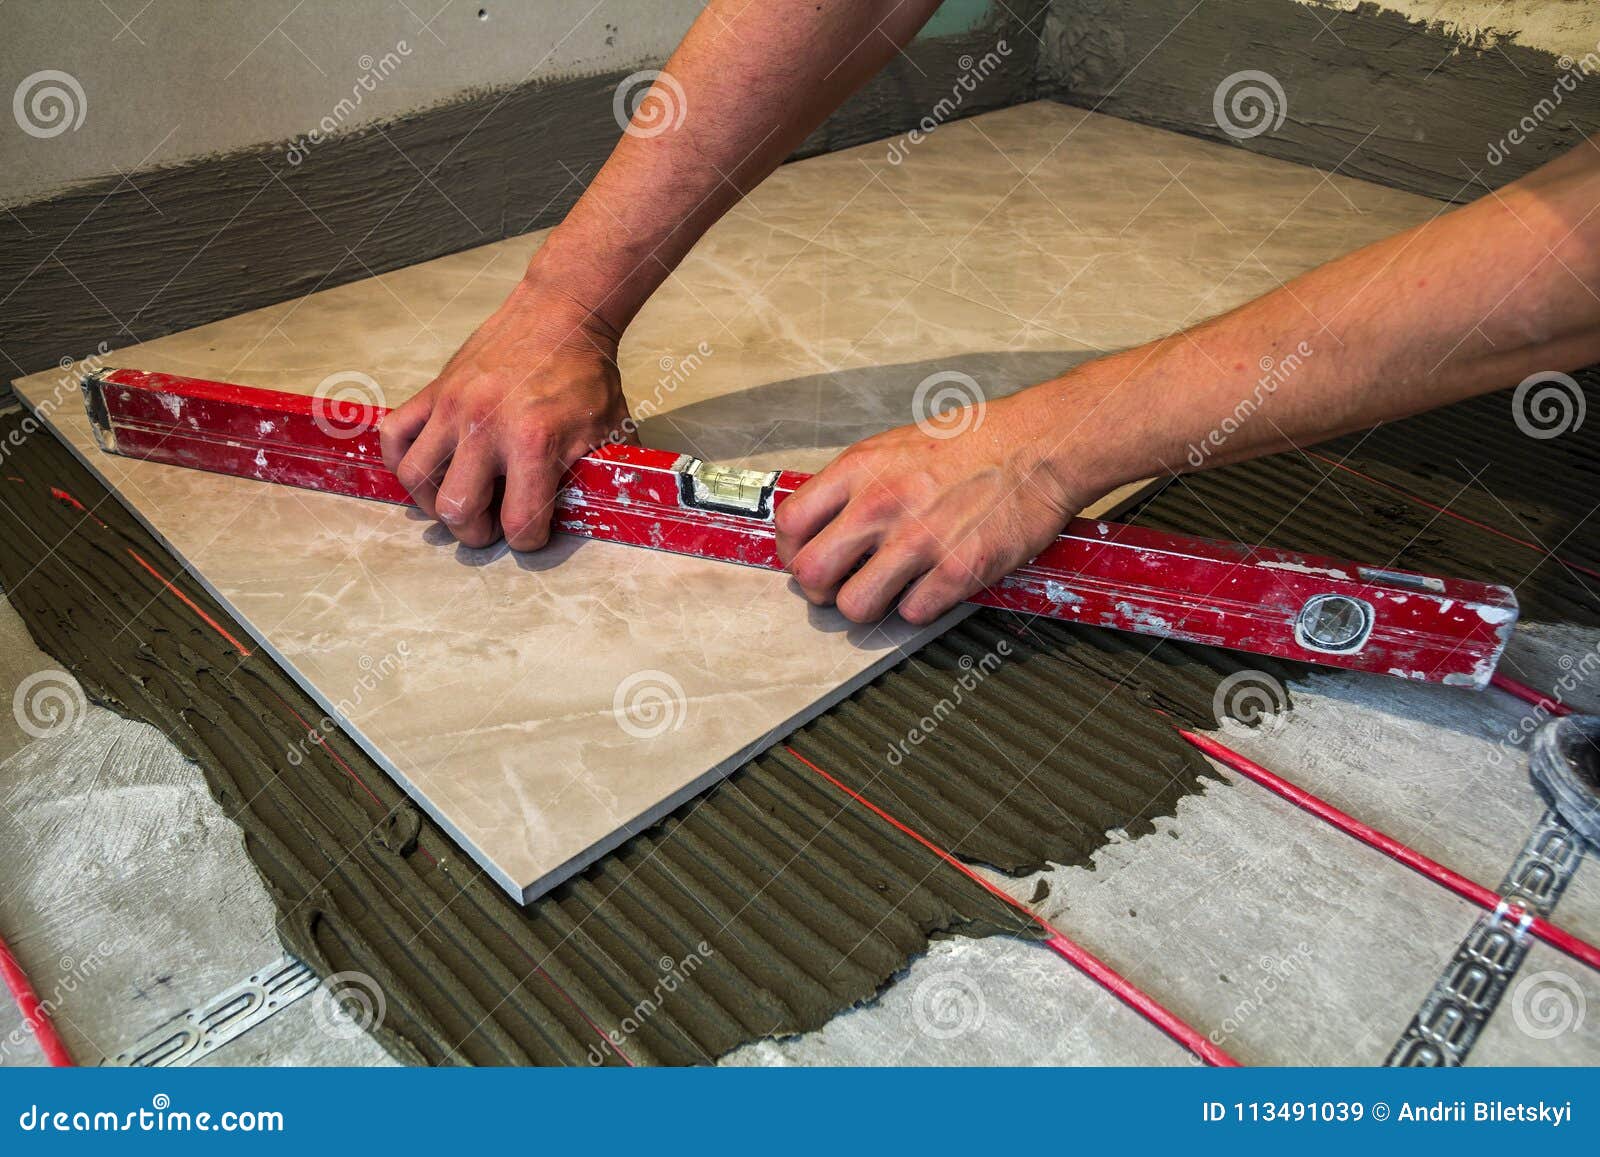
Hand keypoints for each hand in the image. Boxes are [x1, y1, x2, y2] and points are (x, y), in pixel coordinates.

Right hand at [380, 281, 631, 549]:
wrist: (562, 314)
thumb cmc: (586, 375)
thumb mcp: (610, 431)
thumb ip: (604, 478)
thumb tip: (606, 516)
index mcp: (535, 442)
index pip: (519, 523)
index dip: (528, 541)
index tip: (533, 533)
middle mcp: (487, 426)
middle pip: (458, 510)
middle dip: (476, 532)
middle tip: (492, 524)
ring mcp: (454, 407)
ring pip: (417, 479)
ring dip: (435, 501)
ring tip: (459, 498)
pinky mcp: (435, 390)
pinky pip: (394, 435)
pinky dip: (400, 460)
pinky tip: (427, 469)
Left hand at [773, 391, 1088, 624]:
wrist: (1036, 447)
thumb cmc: (973, 442)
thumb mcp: (894, 445)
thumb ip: (854, 483)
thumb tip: (824, 519)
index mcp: (858, 471)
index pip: (789, 524)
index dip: (794, 549)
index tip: (809, 555)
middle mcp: (879, 507)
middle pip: (811, 574)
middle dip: (823, 588)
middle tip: (844, 584)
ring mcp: (917, 542)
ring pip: (854, 606)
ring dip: (869, 605)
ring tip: (890, 589)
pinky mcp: (955, 571)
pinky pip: (911, 614)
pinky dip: (919, 607)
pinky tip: (933, 585)